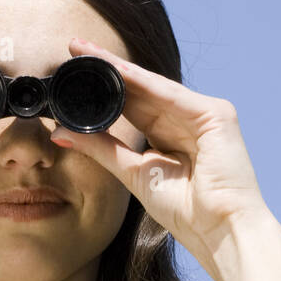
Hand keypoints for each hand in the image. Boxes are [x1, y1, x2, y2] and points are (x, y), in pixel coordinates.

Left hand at [52, 37, 272, 272]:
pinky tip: (116, 70)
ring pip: (153, 86)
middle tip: (74, 47)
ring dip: (118, 69)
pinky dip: (143, 82)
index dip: (102, 87)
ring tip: (86, 52)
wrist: (220, 232)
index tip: (71, 69)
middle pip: (140, 89)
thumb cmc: (186, 212)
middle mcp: (187, 119)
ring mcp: (204, 113)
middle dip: (106, 68)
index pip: (132, 103)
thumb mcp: (133, 174)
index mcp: (170, 134)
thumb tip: (60, 132)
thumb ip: (101, 149)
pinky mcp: (216, 114)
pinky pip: (171, 94)